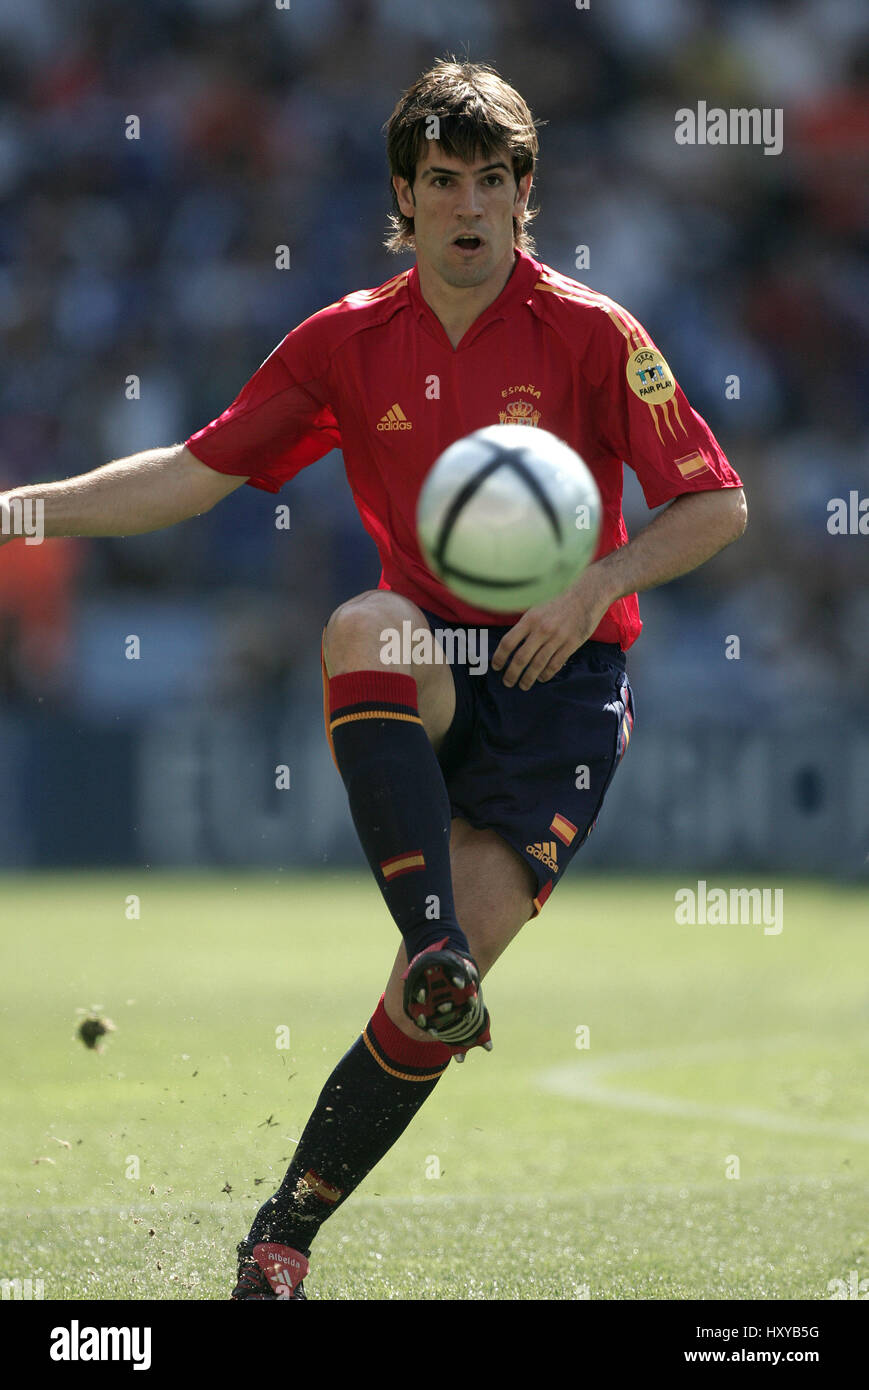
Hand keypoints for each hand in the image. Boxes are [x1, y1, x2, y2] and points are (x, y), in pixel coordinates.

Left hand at [490, 567, 611, 690]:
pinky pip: (555, 664)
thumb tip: (510, 644)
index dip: (500, 657)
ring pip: (538, 664)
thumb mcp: (537, 608)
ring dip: (528, 678)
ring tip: (523, 685)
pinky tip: (541, 678)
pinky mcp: (571, 644)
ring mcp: (557, 638)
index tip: (496, 666)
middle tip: (507, 682)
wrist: (586, 596)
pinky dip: (546, 674)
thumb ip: (525, 625)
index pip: (508, 642)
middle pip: (521, 658)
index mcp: (530, 619)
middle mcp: (541, 629)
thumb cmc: (559, 602)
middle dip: (512, 673)